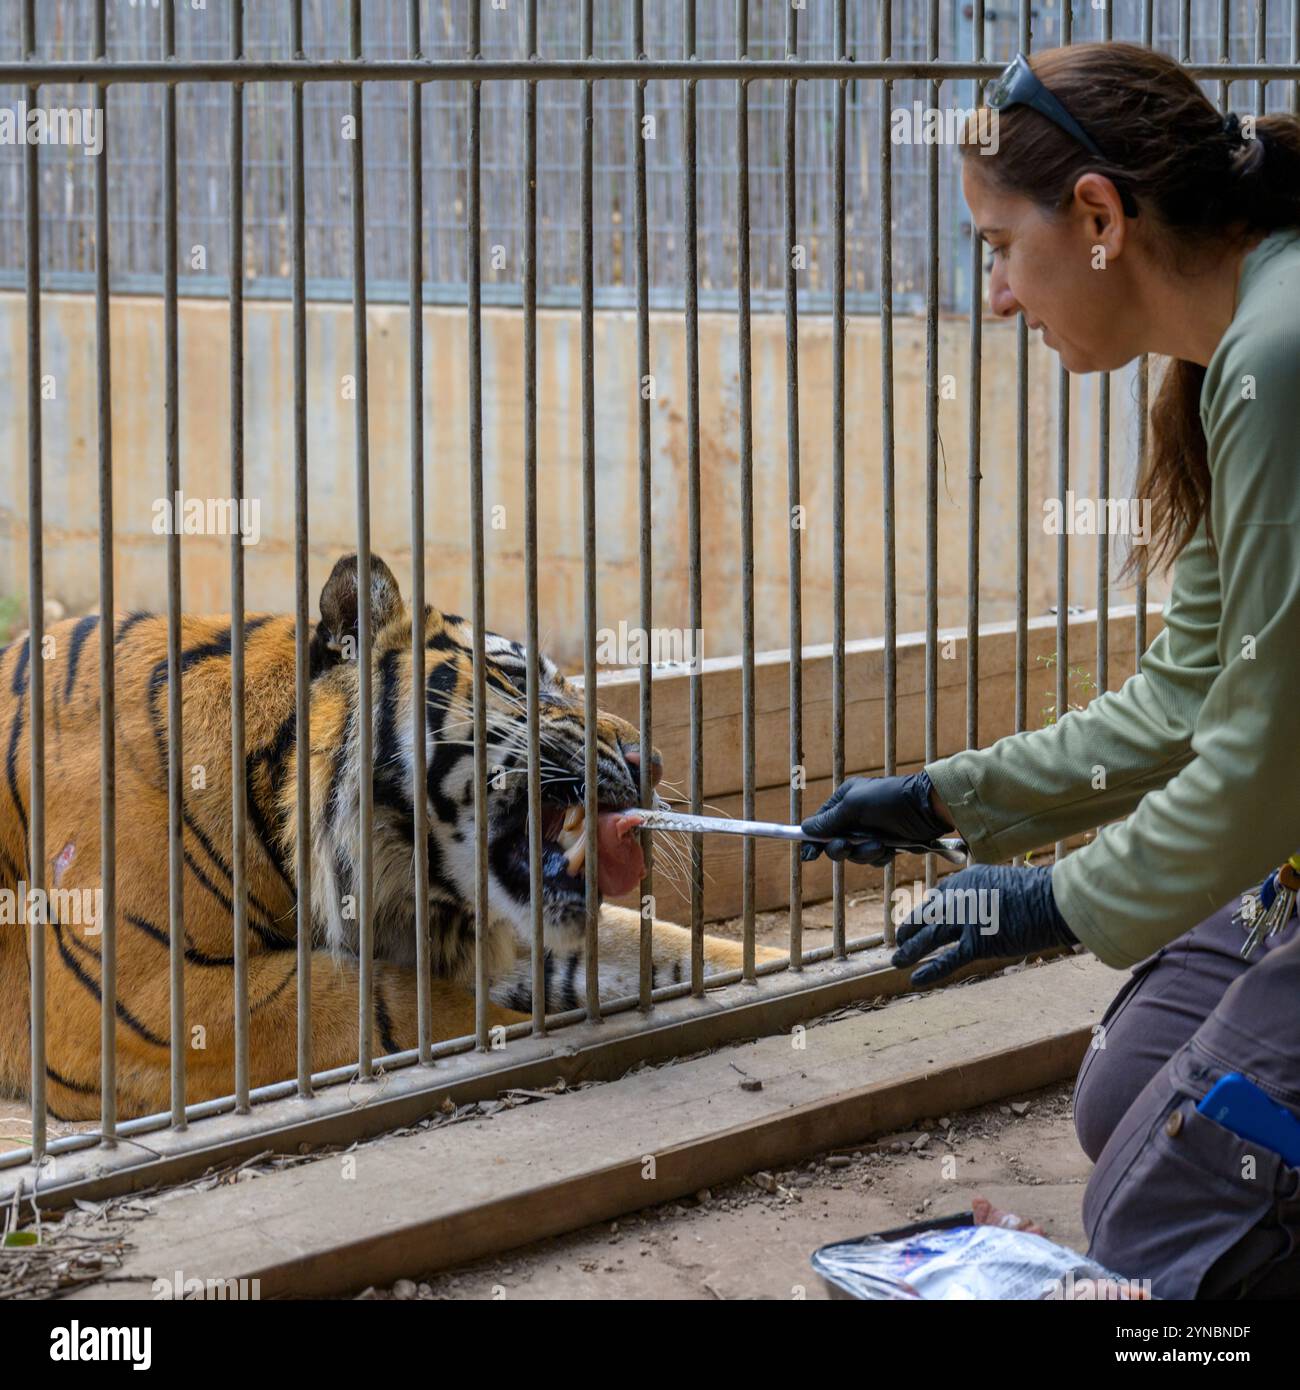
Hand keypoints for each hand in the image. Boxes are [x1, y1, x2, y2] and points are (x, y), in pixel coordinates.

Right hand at [800, 772, 951, 865]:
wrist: (929, 808)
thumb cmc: (891, 799)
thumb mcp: (855, 806)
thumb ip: (829, 819)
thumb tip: (805, 828)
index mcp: (845, 800)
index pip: (820, 822)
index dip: (813, 839)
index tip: (809, 856)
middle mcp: (856, 816)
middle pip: (835, 843)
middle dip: (842, 848)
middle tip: (847, 847)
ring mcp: (872, 831)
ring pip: (855, 855)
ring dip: (865, 853)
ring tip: (880, 844)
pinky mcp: (888, 844)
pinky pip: (874, 859)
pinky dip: (880, 857)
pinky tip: (890, 848)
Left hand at [891, 863, 1076, 986]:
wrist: (1053, 900)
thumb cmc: (1039, 894)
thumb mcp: (1002, 885)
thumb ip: (984, 895)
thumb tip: (979, 909)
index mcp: (965, 881)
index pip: (937, 896)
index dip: (926, 911)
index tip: (918, 920)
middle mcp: (960, 898)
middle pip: (928, 915)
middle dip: (911, 929)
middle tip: (900, 940)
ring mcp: (967, 921)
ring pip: (931, 937)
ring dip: (911, 950)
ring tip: (896, 961)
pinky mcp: (978, 943)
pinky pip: (949, 959)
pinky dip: (931, 969)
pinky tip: (916, 979)